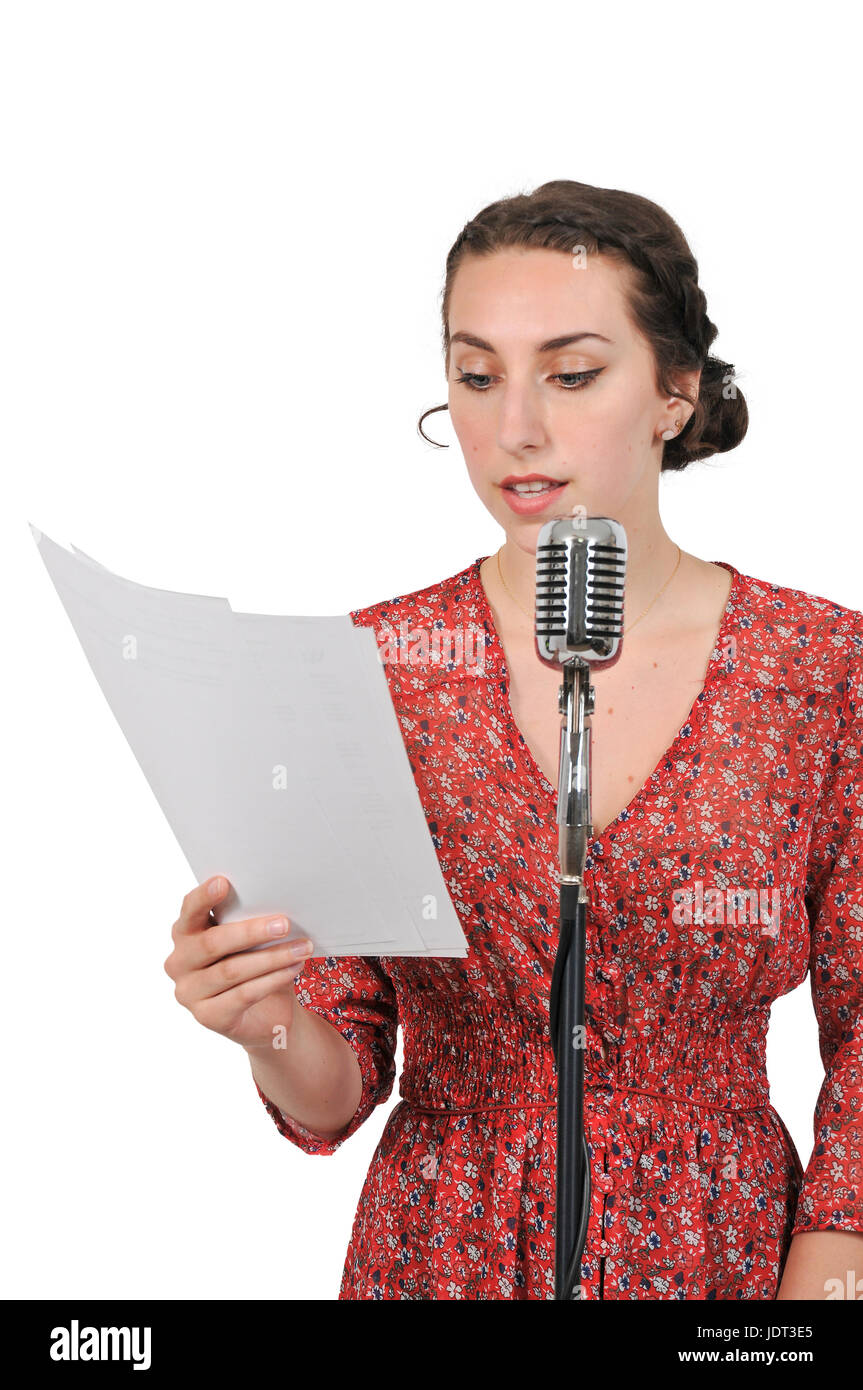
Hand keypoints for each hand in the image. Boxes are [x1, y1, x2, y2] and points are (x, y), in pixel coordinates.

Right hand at [163, 876, 314, 1049]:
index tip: (224, 882)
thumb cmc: (253, 964)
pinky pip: (244, 994)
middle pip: (212, 943)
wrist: (264, 1015)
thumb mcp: (248, 940)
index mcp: (185, 934)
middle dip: (251, 931)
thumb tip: (276, 901)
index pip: (189, 911)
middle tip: (284, 924)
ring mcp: (189, 992)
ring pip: (232, 970)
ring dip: (272, 957)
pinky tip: (293, 968)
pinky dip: (273, 979)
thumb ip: (246, 921)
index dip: (203, 897)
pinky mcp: (208, 1017)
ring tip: (302, 948)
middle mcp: (179, 963)